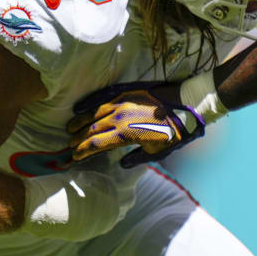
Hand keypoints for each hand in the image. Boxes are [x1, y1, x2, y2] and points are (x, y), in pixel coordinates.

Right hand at [67, 81, 204, 167]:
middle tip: (68, 144)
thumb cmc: (175, 132)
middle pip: (91, 129)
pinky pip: (104, 97)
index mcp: (125, 135)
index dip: (82, 152)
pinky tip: (81, 107)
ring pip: (94, 113)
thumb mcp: (157, 152)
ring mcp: (123, 103)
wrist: (188, 105)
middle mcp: (119, 118)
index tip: (74, 157)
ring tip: (70, 128)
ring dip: (80, 121)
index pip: (95, 144)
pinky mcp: (127, 92)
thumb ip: (136, 158)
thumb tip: (121, 164)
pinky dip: (90, 103)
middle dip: (78, 138)